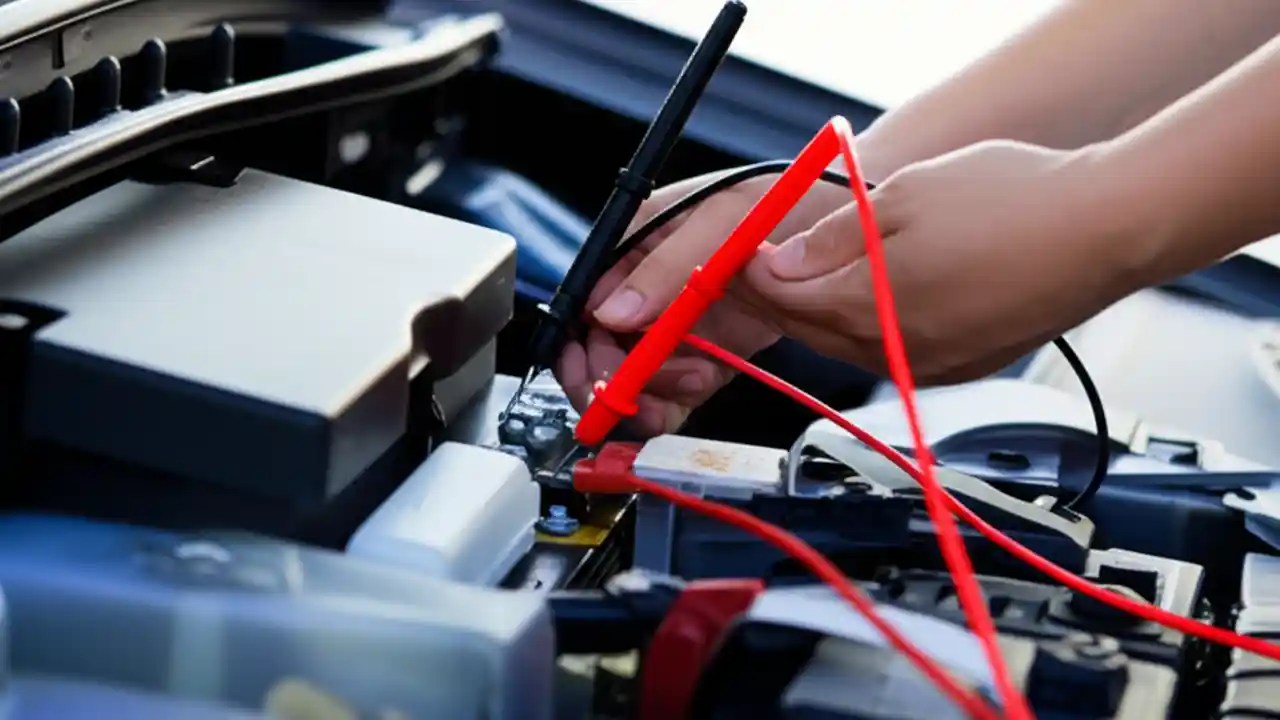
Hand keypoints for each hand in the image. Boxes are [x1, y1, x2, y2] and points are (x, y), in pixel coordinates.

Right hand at [555, 168, 849, 436]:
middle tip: (636, 392)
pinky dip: (672, 401)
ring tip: (693, 379)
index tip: (594, 374)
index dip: (579, 343)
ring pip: (634, 374)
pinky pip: (671, 388)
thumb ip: (666, 266)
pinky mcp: (707, 350)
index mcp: (636, 241)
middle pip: (600, 345)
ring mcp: (676, 321)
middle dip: (613, 376)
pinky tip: (695, 390)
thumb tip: (609, 312)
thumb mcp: (724, 219)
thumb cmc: (787, 199)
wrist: (847, 225)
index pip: (583, 299)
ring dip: (649, 391)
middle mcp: (647, 284)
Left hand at [744, 140, 1153, 383]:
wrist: (1106, 230)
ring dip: (817, 319)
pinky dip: (865, 333)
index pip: (783, 300)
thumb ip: (834, 238)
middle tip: (750, 274)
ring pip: (849, 348)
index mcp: (869, 305)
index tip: (729, 261)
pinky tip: (865, 305)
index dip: (748, 279)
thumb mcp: (903, 197)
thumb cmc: (1012, 201)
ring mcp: (933, 364)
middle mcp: (896, 348)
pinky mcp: (966, 366)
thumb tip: (783, 264)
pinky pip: (894, 355)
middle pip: (810, 331)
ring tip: (799, 287)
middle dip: (775, 302)